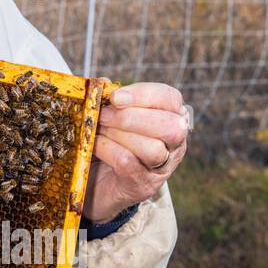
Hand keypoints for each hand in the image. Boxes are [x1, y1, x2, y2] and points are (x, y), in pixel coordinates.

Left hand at [84, 82, 188, 223]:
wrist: (93, 183)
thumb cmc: (106, 142)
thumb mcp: (109, 116)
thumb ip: (109, 99)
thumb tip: (104, 82)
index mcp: (170, 116)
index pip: (170, 98)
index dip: (144, 94)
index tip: (115, 97)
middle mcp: (174, 143)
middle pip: (171, 126)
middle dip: (132, 117)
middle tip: (104, 115)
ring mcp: (162, 168)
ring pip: (152, 148)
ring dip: (118, 135)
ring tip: (98, 130)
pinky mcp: (143, 185)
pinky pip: (128, 162)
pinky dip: (107, 149)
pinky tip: (94, 145)